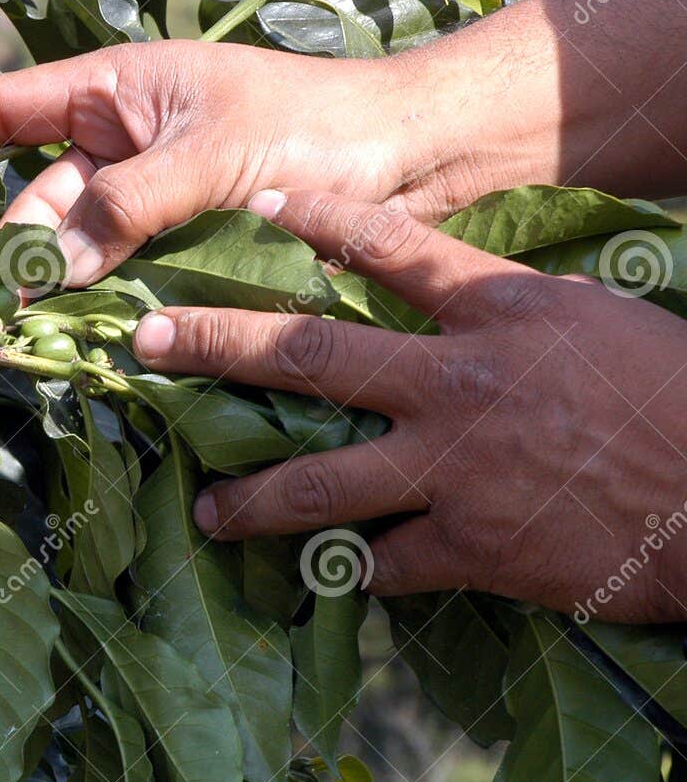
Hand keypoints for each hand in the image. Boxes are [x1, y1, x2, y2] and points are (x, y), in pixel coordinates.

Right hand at [0, 41, 469, 284]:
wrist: (412, 159)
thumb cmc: (316, 126)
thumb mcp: (212, 158)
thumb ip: (128, 207)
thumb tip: (47, 266)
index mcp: (115, 89)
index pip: (2, 108)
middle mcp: (118, 144)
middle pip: (29, 195)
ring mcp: (145, 199)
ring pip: (70, 246)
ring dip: (47, 283)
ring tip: (11, 326)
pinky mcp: (176, 247)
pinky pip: (116, 277)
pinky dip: (94, 304)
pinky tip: (72, 334)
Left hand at [132, 188, 686, 623]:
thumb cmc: (680, 395)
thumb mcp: (596, 320)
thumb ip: (510, 311)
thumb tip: (450, 301)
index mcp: (498, 311)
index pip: (391, 246)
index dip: (322, 222)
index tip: (265, 204)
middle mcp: (457, 382)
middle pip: (309, 355)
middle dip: (215, 346)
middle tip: (147, 342)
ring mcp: (454, 468)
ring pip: (318, 481)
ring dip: (250, 497)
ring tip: (205, 510)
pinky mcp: (471, 546)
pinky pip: (384, 561)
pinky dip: (355, 568)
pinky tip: (328, 577)